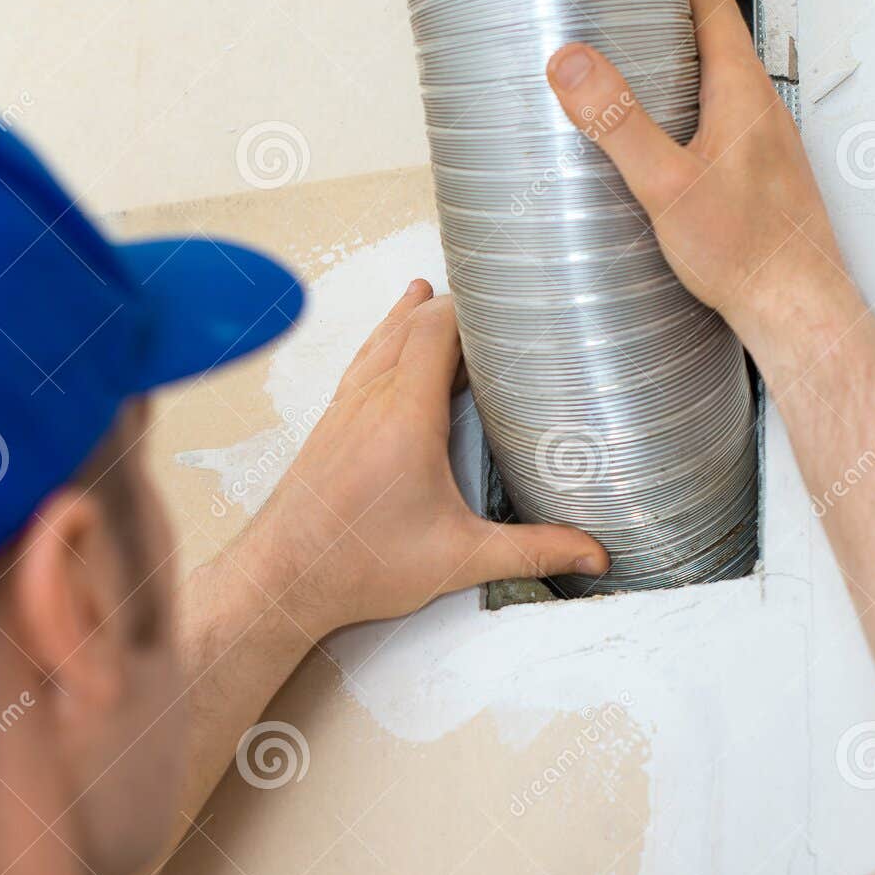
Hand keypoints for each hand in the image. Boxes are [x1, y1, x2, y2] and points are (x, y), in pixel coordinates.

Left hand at [240, 281, 607, 637]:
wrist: (282, 579)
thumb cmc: (358, 568)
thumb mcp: (459, 560)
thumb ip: (532, 552)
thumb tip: (591, 554)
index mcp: (406, 417)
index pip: (438, 330)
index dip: (473, 307)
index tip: (508, 301)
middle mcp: (371, 401)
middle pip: (413, 325)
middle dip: (454, 309)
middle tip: (492, 304)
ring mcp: (344, 409)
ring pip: (381, 340)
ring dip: (412, 318)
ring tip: (436, 295)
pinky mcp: (328, 425)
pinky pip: (361, 364)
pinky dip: (383, 343)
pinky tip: (386, 344)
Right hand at [544, 0, 855, 346]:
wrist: (796, 309)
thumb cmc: (745, 252)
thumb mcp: (665, 184)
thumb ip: (618, 122)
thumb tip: (572, 64)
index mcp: (743, 95)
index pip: (714, 12)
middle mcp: (764, 114)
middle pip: (718, 50)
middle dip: (670, 35)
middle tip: (622, 35)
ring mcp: (769, 151)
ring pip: (723, 97)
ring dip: (682, 86)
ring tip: (633, 96)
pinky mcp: (764, 186)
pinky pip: (727, 137)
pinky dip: (694, 129)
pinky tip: (666, 163)